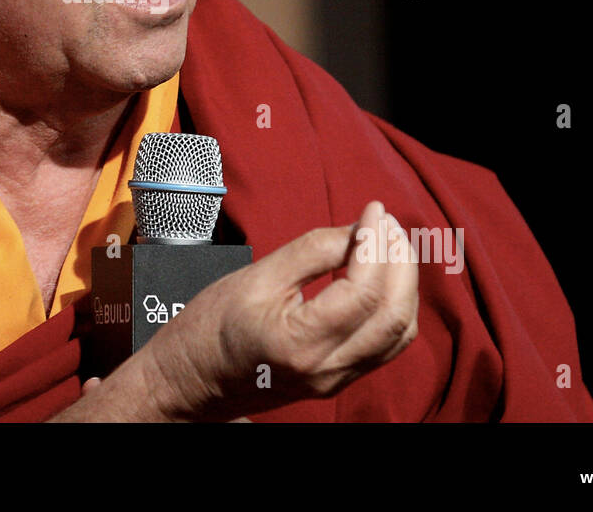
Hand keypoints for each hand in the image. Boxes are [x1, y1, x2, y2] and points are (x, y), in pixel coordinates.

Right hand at [138, 200, 418, 420]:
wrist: (189, 380)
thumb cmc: (210, 327)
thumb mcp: (256, 277)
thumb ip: (312, 251)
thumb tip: (360, 228)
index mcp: (299, 342)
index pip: (363, 292)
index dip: (377, 245)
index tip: (373, 210)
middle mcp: (325, 370)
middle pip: (393, 315)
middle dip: (400, 263)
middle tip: (386, 223)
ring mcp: (335, 381)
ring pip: (399, 333)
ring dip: (404, 285)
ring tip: (389, 244)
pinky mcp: (337, 380)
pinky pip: (386, 345)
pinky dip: (394, 307)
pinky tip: (382, 277)